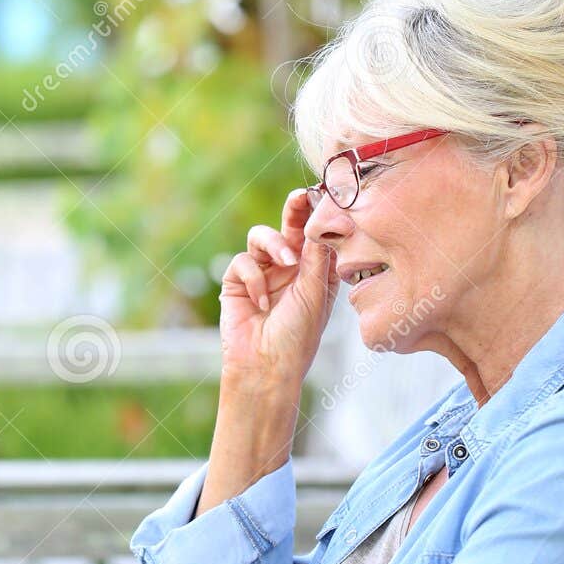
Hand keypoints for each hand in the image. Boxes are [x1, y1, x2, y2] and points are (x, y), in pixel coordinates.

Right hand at [217, 187, 338, 386]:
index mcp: (314, 271)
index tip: (326, 196)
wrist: (266, 367)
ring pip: (262, 237)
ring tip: (287, 261)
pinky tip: (261, 303)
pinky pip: (243, 262)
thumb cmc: (298, 336)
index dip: (319, 215)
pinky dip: (254, 279)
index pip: (317, 235)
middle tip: (300, 196)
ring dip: (274, 244)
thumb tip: (324, 218)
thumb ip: (316, 255)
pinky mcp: (237, 281)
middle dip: (295, 209)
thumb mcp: (314, 292)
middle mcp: (289, 268)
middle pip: (290, 227)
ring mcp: (262, 272)